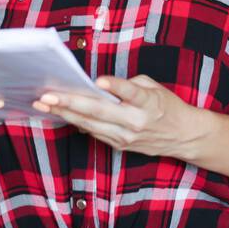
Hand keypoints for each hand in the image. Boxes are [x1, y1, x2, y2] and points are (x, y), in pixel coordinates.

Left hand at [32, 75, 208, 159]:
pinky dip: (76, 123)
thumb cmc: (168, 106)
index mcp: (149, 103)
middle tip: (48, 96)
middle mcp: (136, 122)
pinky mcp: (120, 146)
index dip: (116, 87)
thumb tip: (100, 86)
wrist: (184, 137)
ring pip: (91, 125)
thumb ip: (128, 85)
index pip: (132, 93)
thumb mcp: (155, 88)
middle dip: (71, 103)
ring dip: (66, 114)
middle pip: (100, 112)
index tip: (99, 81)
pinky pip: (94, 133)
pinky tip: (59, 114)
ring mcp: (126, 136)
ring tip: (44, 104)